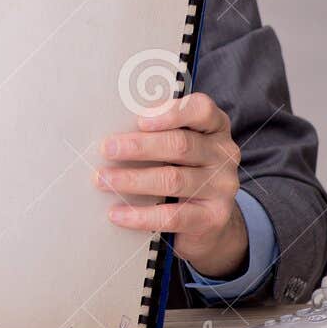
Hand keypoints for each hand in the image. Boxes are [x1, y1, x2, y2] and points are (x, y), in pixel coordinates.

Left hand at [94, 92, 248, 278]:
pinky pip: (173, 216)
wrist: (209, 218)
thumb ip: (155, 131)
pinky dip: (141, 215)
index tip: (140, 120)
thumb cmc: (181, 168)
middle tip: (106, 149)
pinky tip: (117, 213)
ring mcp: (222, 186)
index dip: (172, 113)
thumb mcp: (176, 143)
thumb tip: (113, 129)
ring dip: (132, 179)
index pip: (202, 110)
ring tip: (102, 180)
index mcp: (214, 127)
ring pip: (173, 180)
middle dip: (139, 146)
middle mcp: (223, 153)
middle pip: (180, 145)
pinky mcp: (214, 216)